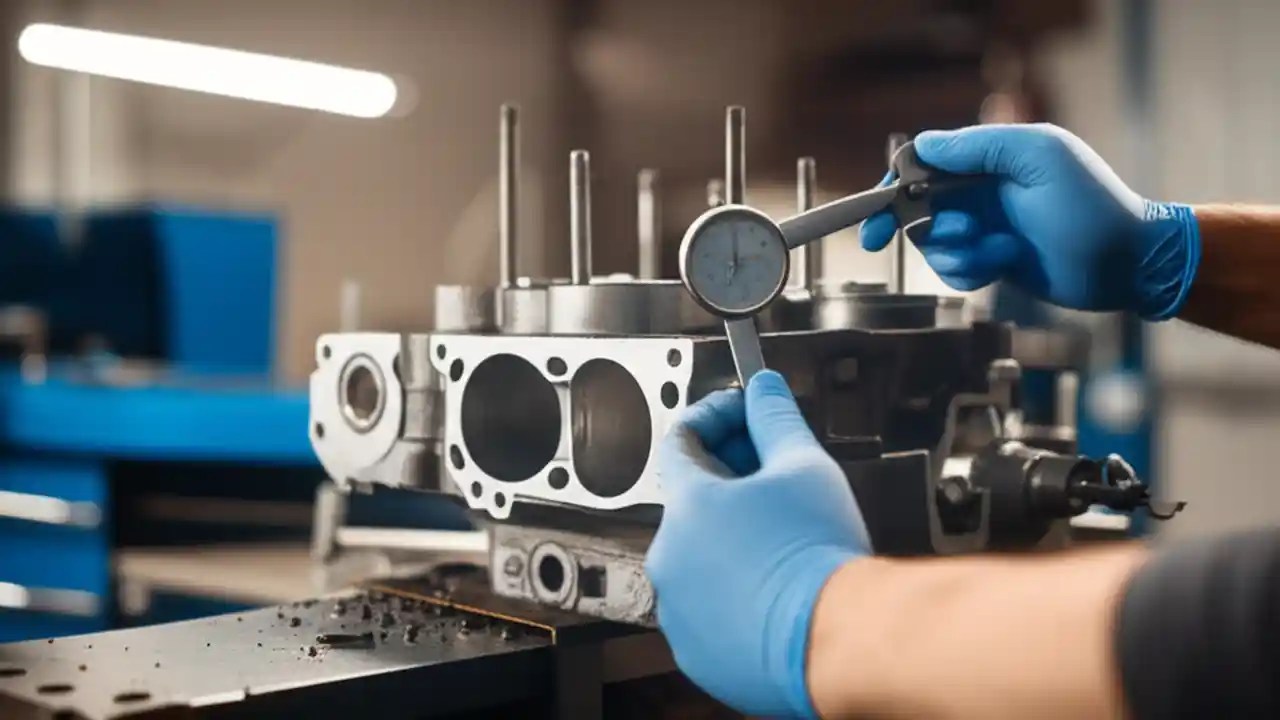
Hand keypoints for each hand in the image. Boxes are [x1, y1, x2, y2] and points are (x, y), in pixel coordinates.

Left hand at [645, 371, 868, 717]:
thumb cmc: (818, 554)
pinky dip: (737, 594)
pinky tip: (778, 588)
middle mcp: (669, 556)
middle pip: (693, 502)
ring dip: (735, 541)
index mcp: (686, 505)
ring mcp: (678, 609)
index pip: (681, 441)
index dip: (716, 417)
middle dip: (732, 481)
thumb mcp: (805, 466)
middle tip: (778, 476)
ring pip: (702, 559)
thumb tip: (763, 389)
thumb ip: (775, 419)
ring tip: (787, 540)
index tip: (745, 413)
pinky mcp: (697, 652)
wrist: (836, 639)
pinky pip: (711, 610)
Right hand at [861, 123, 1199, 318]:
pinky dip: (969, 271)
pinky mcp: (990, 260)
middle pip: (916, 207)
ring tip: (996, 249)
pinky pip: (953, 270)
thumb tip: (921, 146)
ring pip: (932, 243)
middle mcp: (980, 190)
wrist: (1128, 262)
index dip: (892, 186)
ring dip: (955, 251)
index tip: (877, 212)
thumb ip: (979, 145)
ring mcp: (983, 227)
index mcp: (989, 157)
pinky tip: (1003, 263)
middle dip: (914, 225)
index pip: (922, 164)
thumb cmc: (1092, 205)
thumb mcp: (1039, 158)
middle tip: (896, 239)